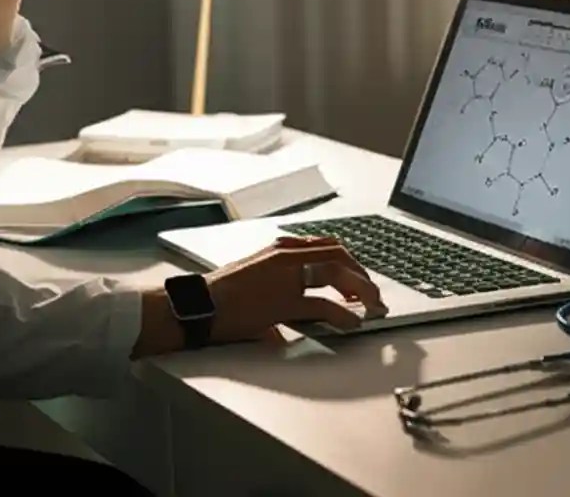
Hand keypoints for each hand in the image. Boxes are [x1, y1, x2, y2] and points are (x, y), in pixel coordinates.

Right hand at [205, 236, 388, 344]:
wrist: (196, 306)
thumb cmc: (220, 296)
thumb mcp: (254, 278)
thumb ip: (278, 284)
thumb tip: (293, 310)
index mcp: (280, 250)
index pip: (327, 245)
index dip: (350, 260)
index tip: (361, 275)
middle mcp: (284, 257)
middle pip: (337, 254)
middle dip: (361, 273)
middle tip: (373, 293)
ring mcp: (283, 277)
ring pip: (335, 273)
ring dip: (360, 288)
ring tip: (372, 305)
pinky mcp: (280, 302)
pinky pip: (322, 305)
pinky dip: (343, 314)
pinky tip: (352, 322)